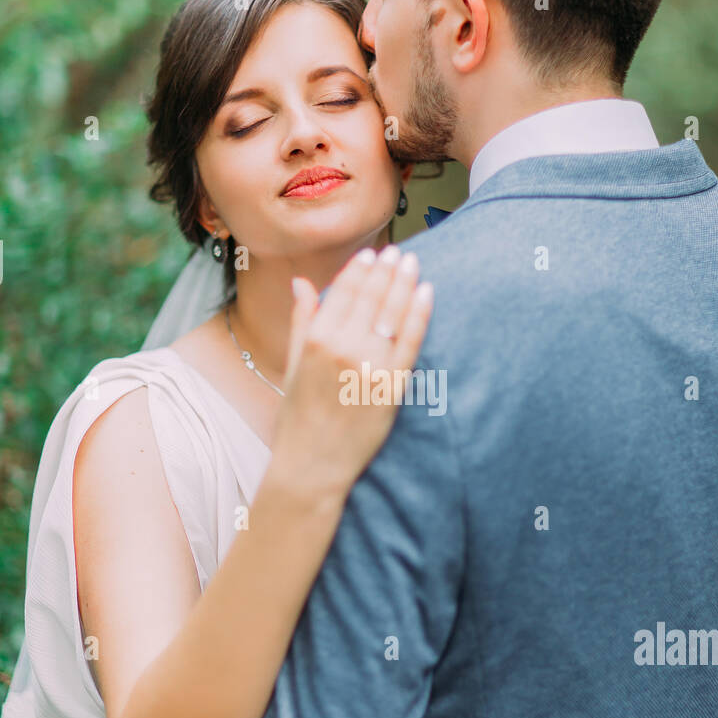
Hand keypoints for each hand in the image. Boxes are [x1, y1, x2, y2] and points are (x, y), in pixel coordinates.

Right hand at [270, 244, 433, 498]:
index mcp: (316, 340)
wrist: (313, 465)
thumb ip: (302, 320)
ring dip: (405, 283)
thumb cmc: (298, 417)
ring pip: (394, 313)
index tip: (372, 254)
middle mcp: (343, 349)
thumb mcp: (291, 365)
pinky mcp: (393, 387)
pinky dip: (420, 313)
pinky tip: (426, 293)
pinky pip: (412, 341)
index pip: (344, 292)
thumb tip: (302, 283)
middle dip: (387, 270)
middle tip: (399, 252)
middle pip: (372, 297)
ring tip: (412, 264)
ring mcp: (371, 367)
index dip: (360, 269)